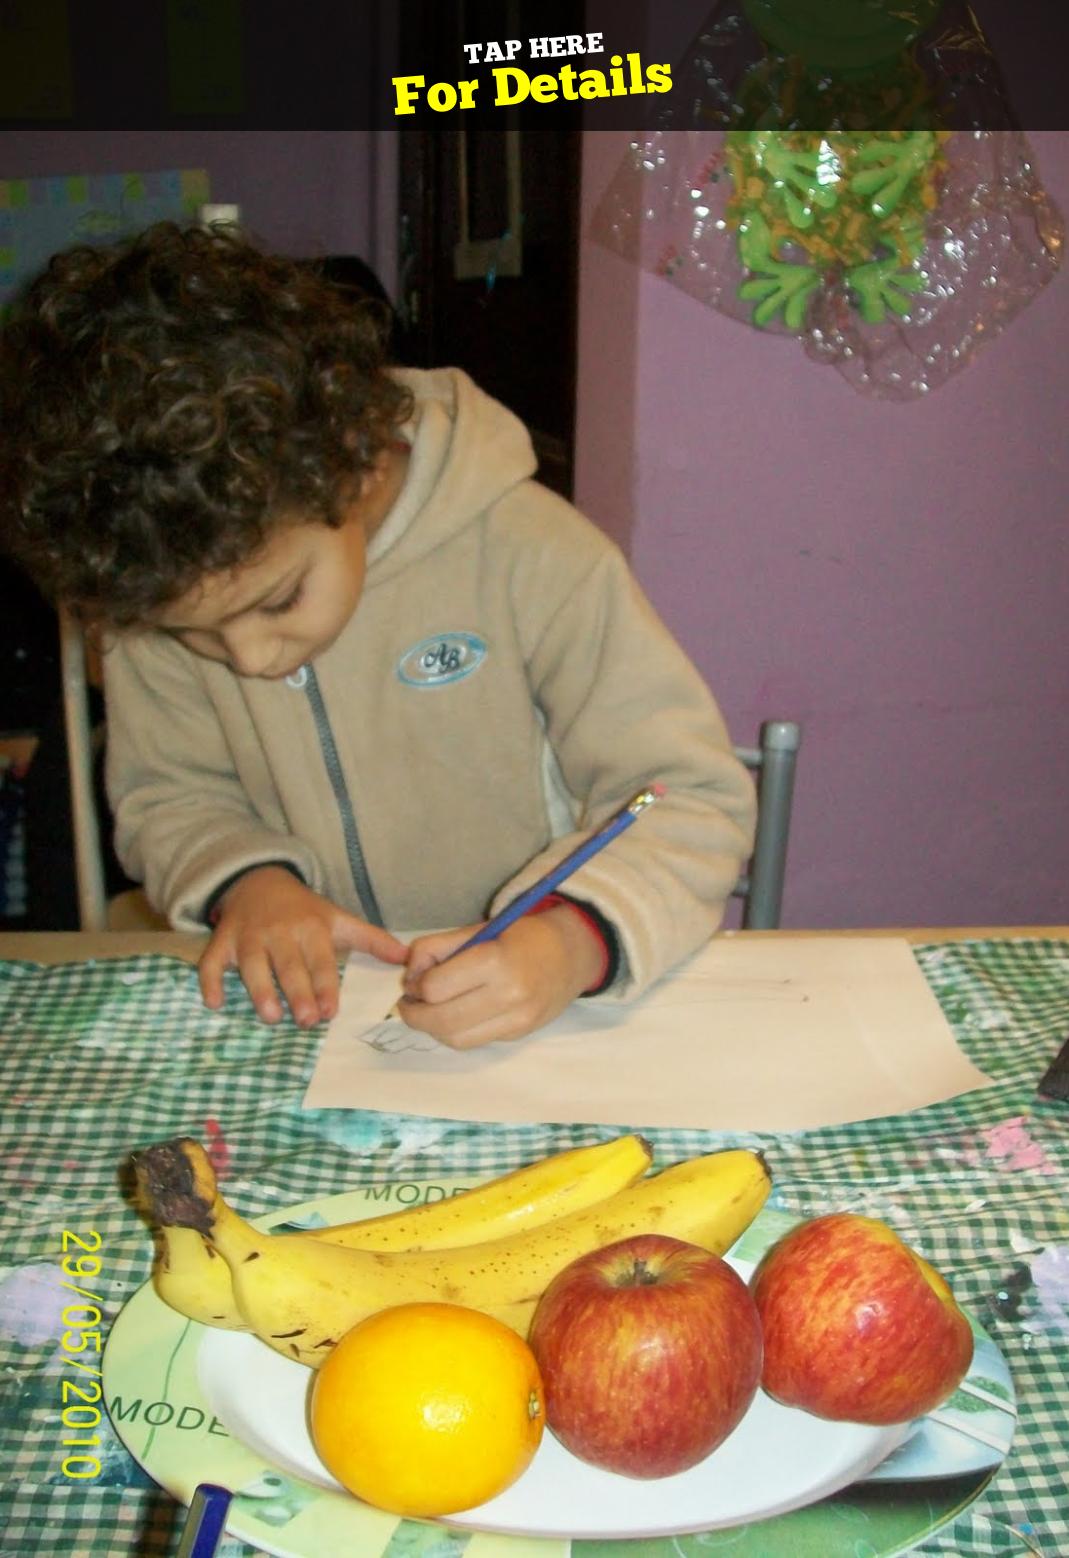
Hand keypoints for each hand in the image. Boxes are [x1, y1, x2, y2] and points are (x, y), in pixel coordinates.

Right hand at [199, 866, 406, 1027]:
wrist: (259, 880)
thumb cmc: (304, 909)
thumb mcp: (339, 919)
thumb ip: (372, 940)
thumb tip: (407, 958)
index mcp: (311, 929)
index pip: (320, 961)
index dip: (324, 986)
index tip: (329, 1011)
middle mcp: (280, 933)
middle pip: (288, 966)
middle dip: (297, 993)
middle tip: (305, 1021)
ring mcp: (249, 936)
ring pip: (251, 965)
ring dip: (259, 990)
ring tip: (270, 1017)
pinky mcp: (223, 940)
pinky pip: (212, 961)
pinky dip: (210, 981)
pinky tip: (214, 1003)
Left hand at [396, 906, 604, 1048]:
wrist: (571, 954)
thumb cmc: (521, 935)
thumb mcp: (478, 929)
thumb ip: (437, 948)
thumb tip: (409, 977)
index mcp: (496, 960)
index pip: (436, 988)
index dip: (416, 985)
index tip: (416, 978)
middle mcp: (509, 995)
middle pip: (441, 1021)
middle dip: (415, 1014)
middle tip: (409, 1003)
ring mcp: (517, 1020)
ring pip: (455, 1039)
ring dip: (432, 1028)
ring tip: (427, 1011)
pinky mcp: (519, 1035)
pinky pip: (474, 1042)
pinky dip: (455, 1032)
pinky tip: (454, 1014)